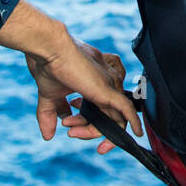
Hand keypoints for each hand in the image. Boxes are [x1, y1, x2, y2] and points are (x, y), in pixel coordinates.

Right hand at [0, 0, 140, 143]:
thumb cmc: (49, 67)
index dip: (85, 125)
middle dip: (88, 129)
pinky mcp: (109, 89)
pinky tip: (137, 133)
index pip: (99, 111)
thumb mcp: (49, 97)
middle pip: (107, 116)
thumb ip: (50, 115)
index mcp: (94, 84)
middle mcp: (106, 83)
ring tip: (72, 131)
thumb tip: (49, 135)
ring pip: (113, 118)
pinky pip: (127, 110)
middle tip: (70, 132)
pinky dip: (133, 123)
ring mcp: (109, 85)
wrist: (51, 50)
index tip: (66, 125)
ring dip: (92, 131)